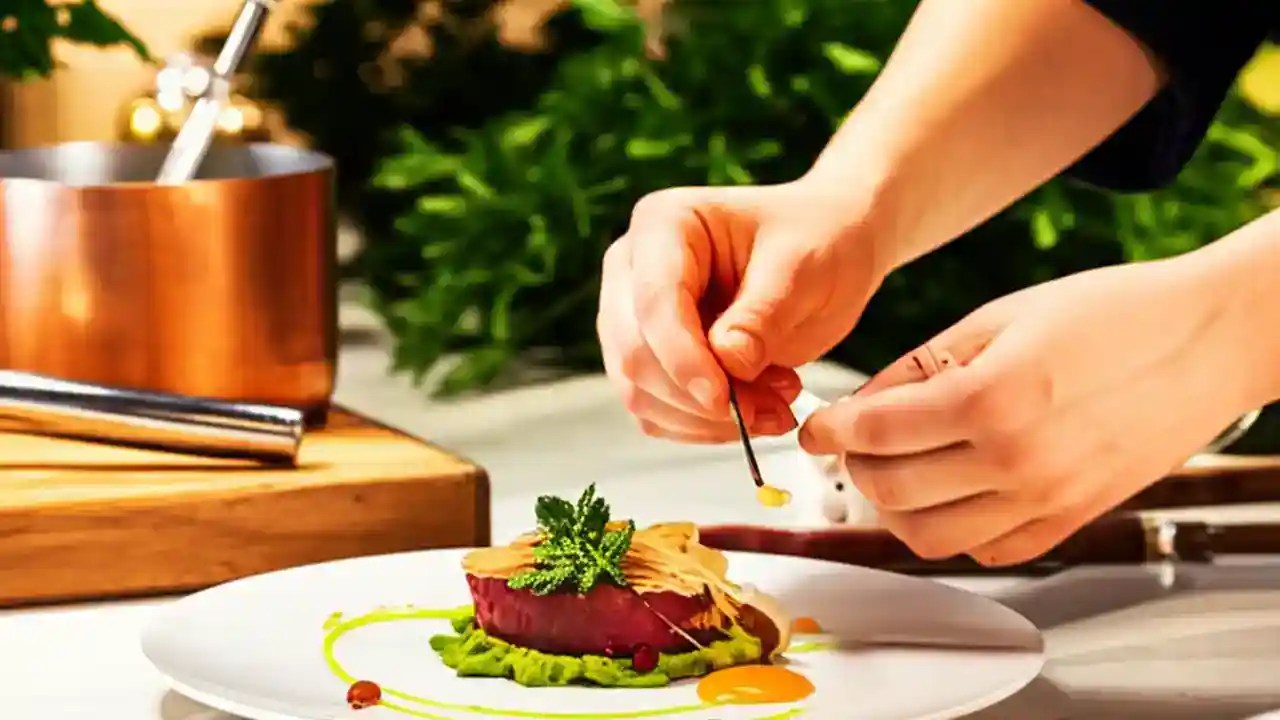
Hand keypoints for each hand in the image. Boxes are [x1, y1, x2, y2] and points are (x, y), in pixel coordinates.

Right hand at [597, 180, 885, 441]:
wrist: (830, 248)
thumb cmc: (818, 240)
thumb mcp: (804, 271)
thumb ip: (762, 318)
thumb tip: (728, 364)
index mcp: (663, 224)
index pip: (654, 303)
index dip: (684, 359)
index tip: (726, 400)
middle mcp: (633, 268)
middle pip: (634, 352)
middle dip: (696, 397)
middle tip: (769, 410)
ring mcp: (634, 316)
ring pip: (638, 390)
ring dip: (704, 419)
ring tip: (775, 406)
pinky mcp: (650, 357)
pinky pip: (655, 411)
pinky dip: (703, 426)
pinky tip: (756, 409)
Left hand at [798, 258, 1259, 565]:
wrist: (1205, 340)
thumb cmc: (1110, 314)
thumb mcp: (1000, 318)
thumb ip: (921, 367)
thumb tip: (861, 406)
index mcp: (992, 398)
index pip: (875, 433)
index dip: (830, 430)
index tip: (816, 427)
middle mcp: (1016, 461)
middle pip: (890, 493)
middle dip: (856, 467)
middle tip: (853, 444)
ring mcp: (1046, 500)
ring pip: (928, 538)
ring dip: (896, 507)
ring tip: (898, 468)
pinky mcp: (1071, 521)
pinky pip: (986, 551)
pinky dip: (952, 528)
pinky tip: (952, 490)